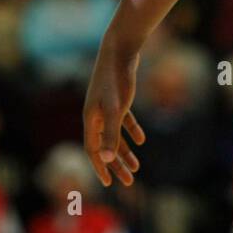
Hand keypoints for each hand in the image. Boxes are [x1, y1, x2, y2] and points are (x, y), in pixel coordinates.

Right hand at [82, 34, 145, 186]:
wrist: (120, 48)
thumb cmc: (116, 79)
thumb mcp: (116, 109)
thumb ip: (111, 134)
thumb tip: (107, 160)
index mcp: (91, 119)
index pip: (93, 150)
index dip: (100, 167)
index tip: (108, 183)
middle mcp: (95, 114)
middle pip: (105, 146)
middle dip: (116, 165)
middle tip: (128, 181)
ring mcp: (106, 106)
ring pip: (114, 135)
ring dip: (125, 151)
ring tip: (136, 167)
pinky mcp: (118, 97)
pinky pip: (123, 120)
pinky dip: (131, 131)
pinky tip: (141, 139)